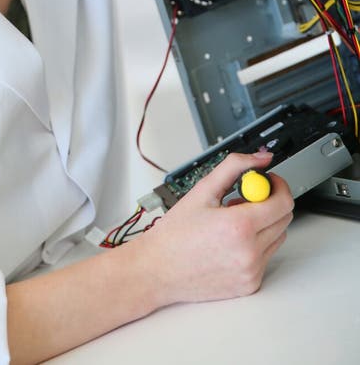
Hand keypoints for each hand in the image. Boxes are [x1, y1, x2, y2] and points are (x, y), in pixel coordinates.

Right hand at [130, 151, 293, 309]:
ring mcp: (251, 271)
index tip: (268, 181)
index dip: (278, 186)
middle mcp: (249, 252)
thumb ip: (234, 167)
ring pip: (277, 237)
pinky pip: (266, 257)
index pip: (283, 202)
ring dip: (264, 224)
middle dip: (270, 202)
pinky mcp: (250, 285)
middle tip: (246, 199)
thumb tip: (260, 158)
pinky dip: (255, 245)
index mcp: (239, 226)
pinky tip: (231, 241)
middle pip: (284, 219)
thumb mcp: (202, 190)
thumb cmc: (176, 233)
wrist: (159, 269)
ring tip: (234, 222)